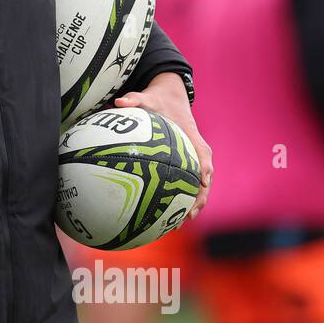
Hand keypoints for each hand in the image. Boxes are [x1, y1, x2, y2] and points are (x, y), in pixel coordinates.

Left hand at [113, 71, 212, 221]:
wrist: (170, 98)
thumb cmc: (158, 101)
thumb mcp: (147, 97)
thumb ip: (134, 99)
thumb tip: (119, 101)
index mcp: (191, 137)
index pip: (202, 156)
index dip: (203, 170)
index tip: (200, 185)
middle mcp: (197, 151)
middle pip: (204, 178)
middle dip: (198, 198)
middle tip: (187, 216)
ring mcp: (193, 160)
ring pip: (198, 187)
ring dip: (191, 205)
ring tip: (177, 225)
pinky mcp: (186, 165)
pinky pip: (185, 184)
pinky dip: (179, 200)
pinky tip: (164, 217)